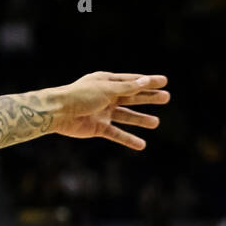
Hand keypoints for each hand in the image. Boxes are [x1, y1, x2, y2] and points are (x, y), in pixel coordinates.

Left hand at [50, 72, 168, 148]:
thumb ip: (127, 87)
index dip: (147, 81)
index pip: (131, 81)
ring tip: (155, 122)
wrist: (58, 113)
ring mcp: (102, 112)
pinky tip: (142, 145)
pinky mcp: (98, 127)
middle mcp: (105, 96)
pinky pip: (116, 133)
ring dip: (140, 119)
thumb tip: (145, 80)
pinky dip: (128, 139)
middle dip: (148, 98)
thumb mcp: (106, 89)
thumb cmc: (80, 96)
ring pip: (125, 116)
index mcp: (105, 82)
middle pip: (131, 97)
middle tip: (166, 98)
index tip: (164, 81)